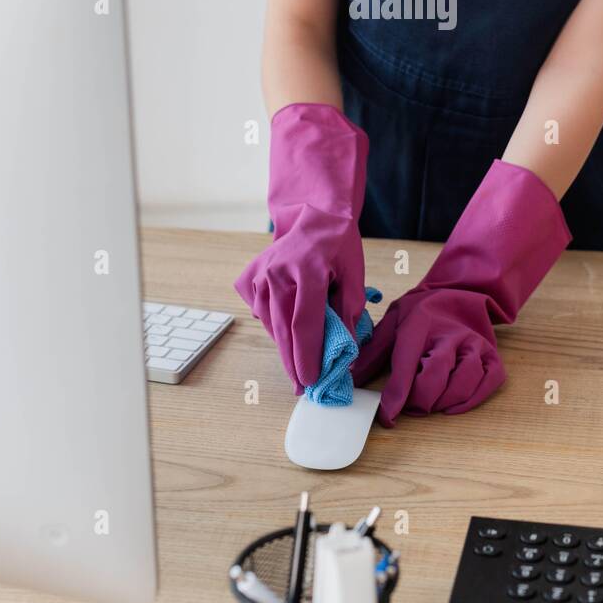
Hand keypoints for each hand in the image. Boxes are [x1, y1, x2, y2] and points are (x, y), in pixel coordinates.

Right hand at [232, 102, 368, 389]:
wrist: (313, 215)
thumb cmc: (338, 245)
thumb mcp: (354, 274)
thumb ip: (349, 311)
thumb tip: (345, 351)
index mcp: (307, 271)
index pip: (305, 324)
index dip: (307, 356)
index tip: (310, 381)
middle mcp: (278, 273)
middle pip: (284, 330)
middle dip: (293, 362)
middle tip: (301, 387)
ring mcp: (260, 275)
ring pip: (270, 323)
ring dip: (284, 345)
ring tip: (298, 361)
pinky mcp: (249, 277)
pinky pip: (260, 311)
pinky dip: (273, 324)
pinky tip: (287, 327)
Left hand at [350, 287, 505, 426]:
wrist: (460, 291)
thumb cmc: (421, 312)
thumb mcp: (392, 323)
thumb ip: (372, 352)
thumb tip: (349, 379)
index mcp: (419, 326)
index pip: (405, 367)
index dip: (396, 397)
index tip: (388, 418)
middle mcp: (449, 335)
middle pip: (435, 377)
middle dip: (418, 402)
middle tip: (408, 407)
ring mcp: (474, 345)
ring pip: (463, 383)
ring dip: (443, 403)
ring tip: (430, 404)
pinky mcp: (491, 355)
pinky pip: (488, 383)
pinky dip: (470, 401)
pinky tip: (452, 406)